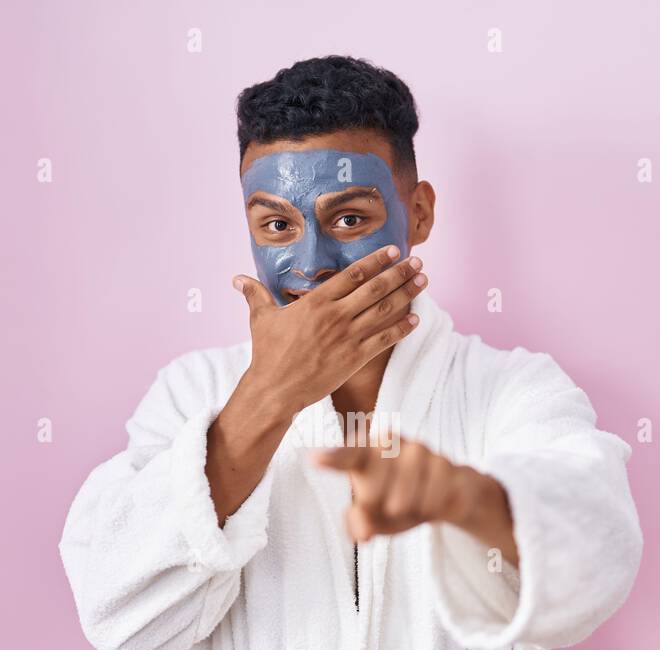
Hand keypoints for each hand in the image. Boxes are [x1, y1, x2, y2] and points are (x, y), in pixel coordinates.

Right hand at [232, 245, 426, 415]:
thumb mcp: (261, 319)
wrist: (275, 389)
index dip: (376, 261)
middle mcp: (335, 315)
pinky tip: (416, 318)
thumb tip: (237, 278)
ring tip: (422, 281)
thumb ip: (255, 294)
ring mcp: (347, 337)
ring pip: (383, 310)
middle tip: (418, 261)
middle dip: (399, 273)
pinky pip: (384, 339)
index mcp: (316, 302)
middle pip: (375, 288)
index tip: (393, 251)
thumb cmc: (268, 354)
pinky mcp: (354, 358)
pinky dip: (402, 328)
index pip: (353, 274)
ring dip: (406, 294)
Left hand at [312, 437, 518, 565]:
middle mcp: (388, 443)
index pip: (347, 456)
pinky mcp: (444, 462)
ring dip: (406, 505)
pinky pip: (434, 490)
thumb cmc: (395, 503)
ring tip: (408, 506)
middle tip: (386, 507)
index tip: (315, 460)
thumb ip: (358, 523)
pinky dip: (429, 505)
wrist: (442, 500)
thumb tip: (363, 532)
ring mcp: (418, 449)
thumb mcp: (372, 519)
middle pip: (374, 483)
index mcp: (362, 453)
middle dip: (377, 503)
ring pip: (406, 485)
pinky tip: (429, 504)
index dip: (333, 458)